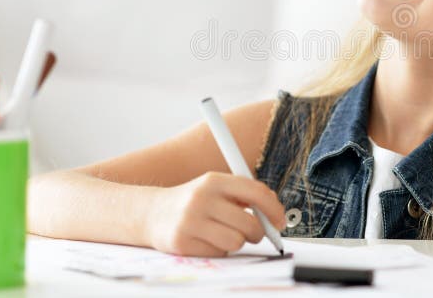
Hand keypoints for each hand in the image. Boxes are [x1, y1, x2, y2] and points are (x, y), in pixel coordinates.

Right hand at [146, 171, 285, 256]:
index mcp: (214, 180)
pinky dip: (219, 249)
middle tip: (253, 233)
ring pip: (236, 241)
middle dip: (258, 232)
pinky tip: (206, 240)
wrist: (152, 213)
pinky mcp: (182, 242)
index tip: (281, 221)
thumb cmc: (194, 202)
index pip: (255, 192)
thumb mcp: (215, 188)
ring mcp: (191, 221)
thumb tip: (275, 214)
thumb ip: (244, 196)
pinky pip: (218, 253)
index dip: (274, 208)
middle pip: (250, 223)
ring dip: (237, 242)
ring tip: (225, 234)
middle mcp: (202, 198)